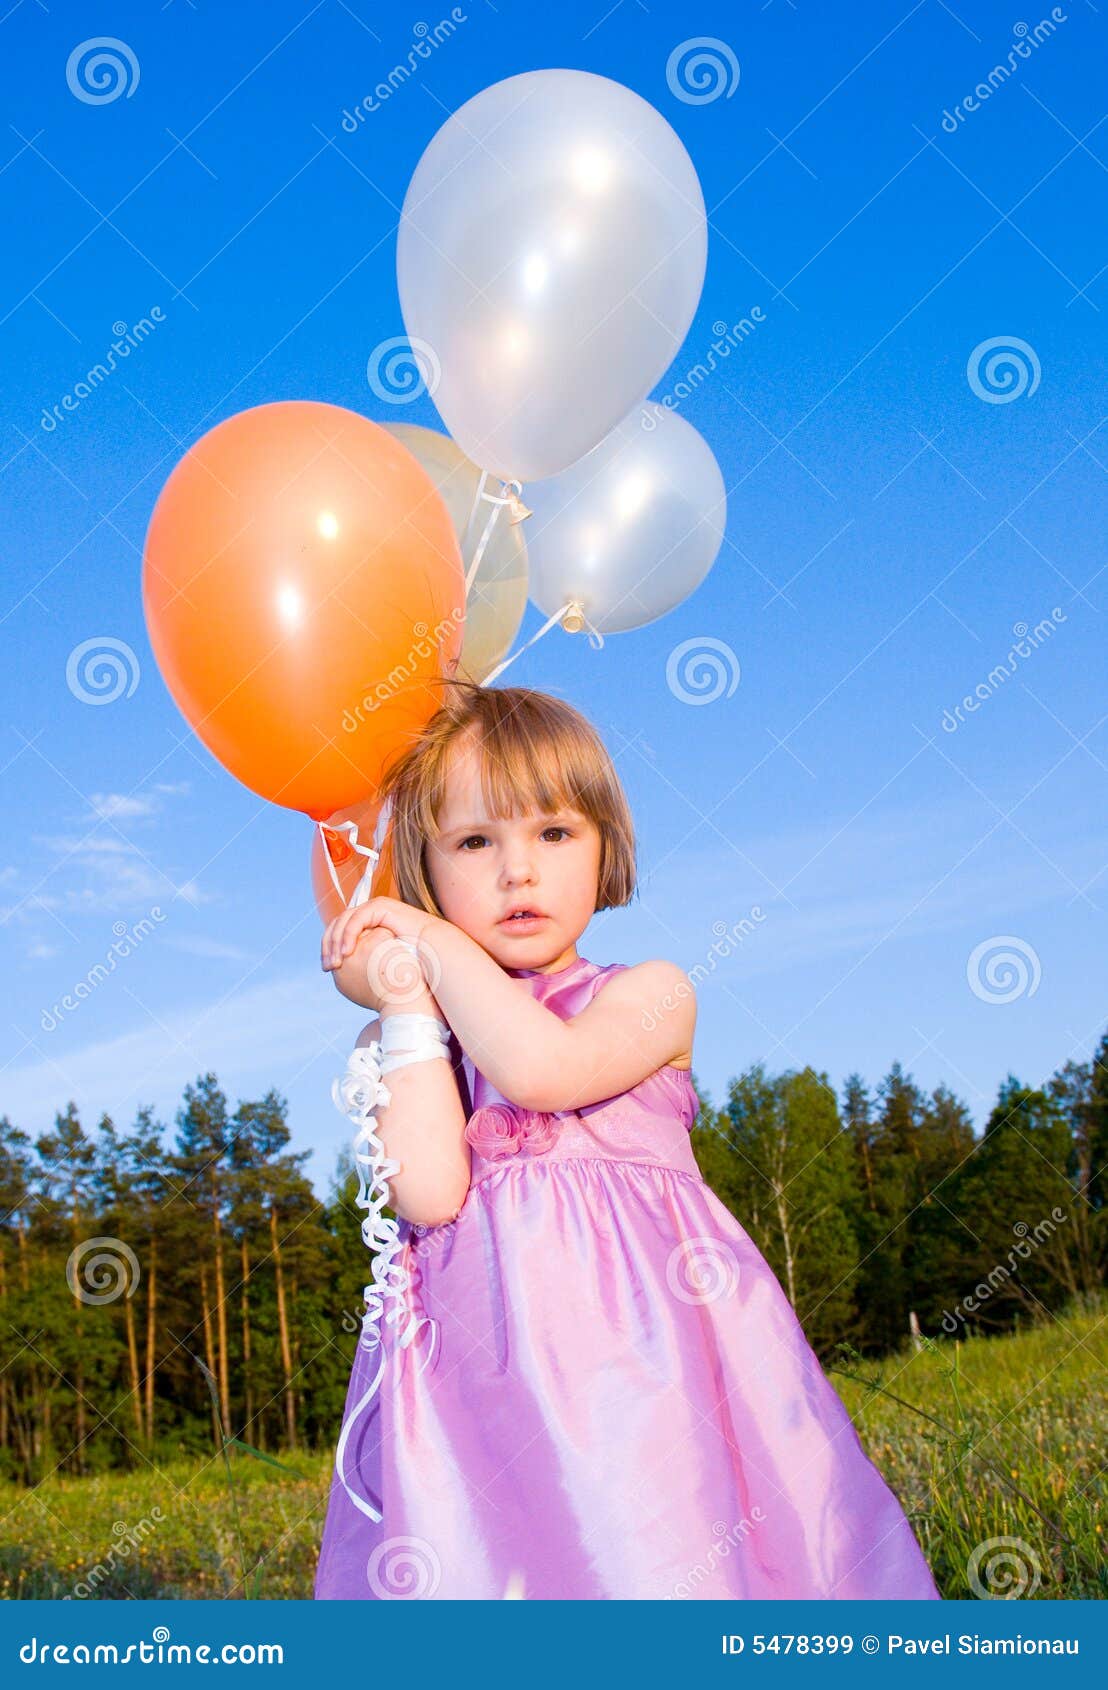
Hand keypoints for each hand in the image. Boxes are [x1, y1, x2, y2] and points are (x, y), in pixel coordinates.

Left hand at [322, 896, 439, 969]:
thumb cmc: (410, 963)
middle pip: (337, 925)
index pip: (339, 932)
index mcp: (366, 925)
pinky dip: (348, 935)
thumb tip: (342, 973)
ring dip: (336, 942)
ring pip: (344, 921)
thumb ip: (363, 963)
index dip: (329, 949)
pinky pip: (356, 919)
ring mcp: (374, 908)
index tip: (326, 969)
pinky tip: (347, 953)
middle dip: (329, 946)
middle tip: (328, 966)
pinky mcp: (380, 906)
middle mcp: (368, 914)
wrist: (431, 955)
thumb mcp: (380, 963)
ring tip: (337, 962)